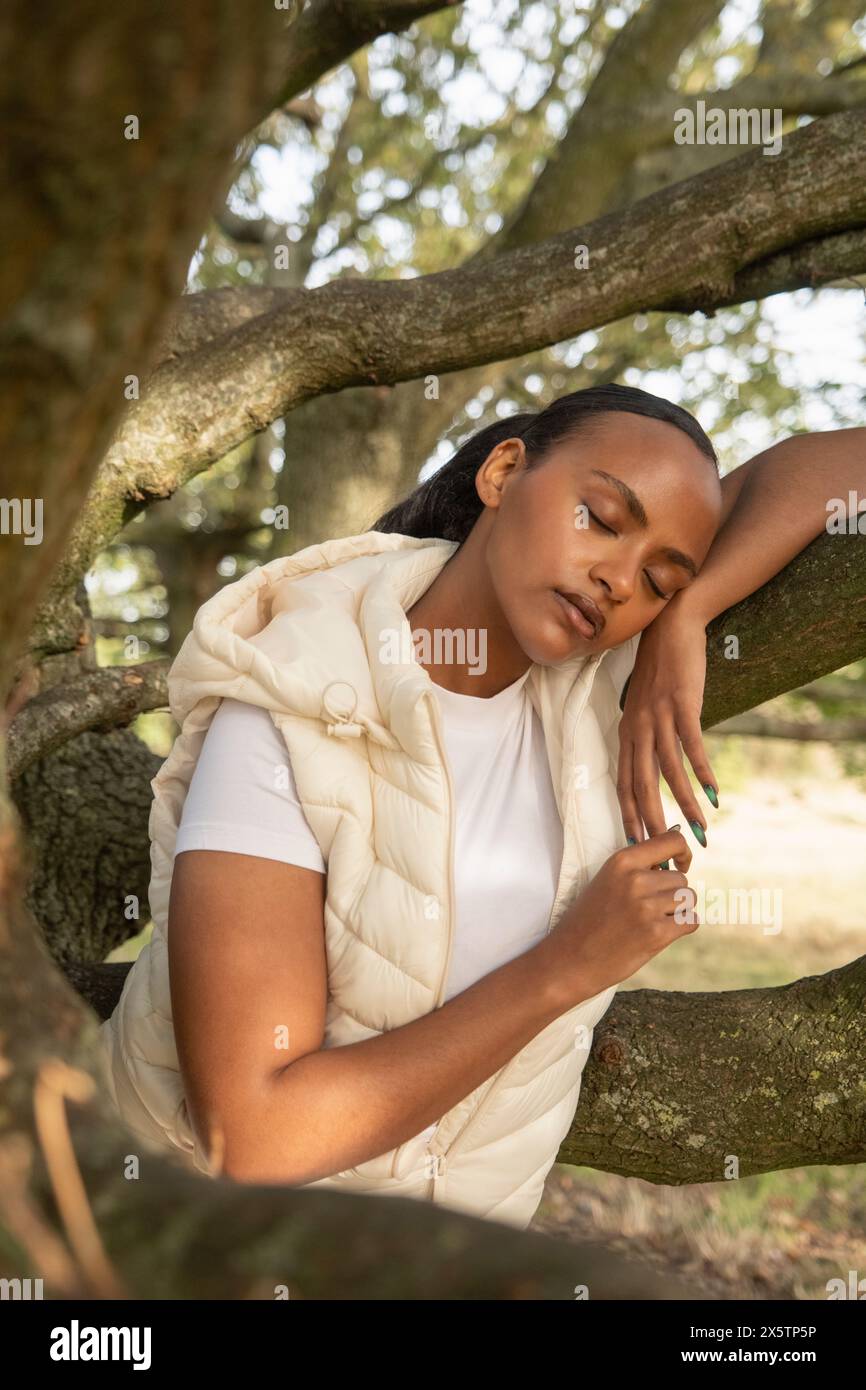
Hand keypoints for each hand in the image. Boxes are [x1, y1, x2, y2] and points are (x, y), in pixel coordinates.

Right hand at [542, 828, 697, 1007]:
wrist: (570, 959)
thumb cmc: (590, 920)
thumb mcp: (608, 880)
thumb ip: (638, 868)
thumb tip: (676, 857)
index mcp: (622, 861)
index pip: (673, 840)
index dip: (683, 852)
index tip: (681, 865)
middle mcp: (636, 879)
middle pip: (681, 878)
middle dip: (671, 893)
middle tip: (646, 910)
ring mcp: (647, 907)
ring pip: (688, 900)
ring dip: (676, 911)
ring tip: (649, 921)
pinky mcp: (656, 933)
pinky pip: (690, 922)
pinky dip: (681, 928)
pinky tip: (659, 934)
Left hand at [616, 601, 718, 846]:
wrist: (672, 626)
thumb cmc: (661, 669)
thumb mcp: (645, 704)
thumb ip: (646, 734)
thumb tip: (654, 764)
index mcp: (626, 731)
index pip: (622, 782)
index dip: (629, 813)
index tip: (637, 843)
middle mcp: (637, 727)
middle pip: (640, 784)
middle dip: (653, 821)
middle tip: (666, 851)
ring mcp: (658, 716)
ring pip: (668, 771)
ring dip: (684, 804)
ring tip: (700, 829)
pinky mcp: (682, 705)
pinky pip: (691, 747)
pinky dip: (702, 773)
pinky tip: (713, 794)